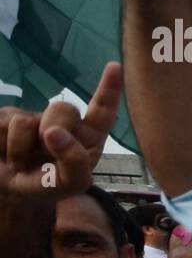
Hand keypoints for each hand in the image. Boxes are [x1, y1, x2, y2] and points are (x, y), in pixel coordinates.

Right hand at [0, 62, 122, 199]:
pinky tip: (6, 153)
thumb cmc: (48, 186)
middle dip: (52, 135)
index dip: (110, 89)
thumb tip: (54, 132)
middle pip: (63, 109)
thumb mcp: (71, 184)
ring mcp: (33, 117)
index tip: (114, 66)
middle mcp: (63, 122)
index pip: (103, 110)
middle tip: (43, 158)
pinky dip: (6, 147)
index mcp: (88, 136)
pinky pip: (3, 125)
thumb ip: (75, 162)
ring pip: (27, 120)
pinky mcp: (4, 118)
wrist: (9, 191)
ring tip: (22, 160)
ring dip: (23, 149)